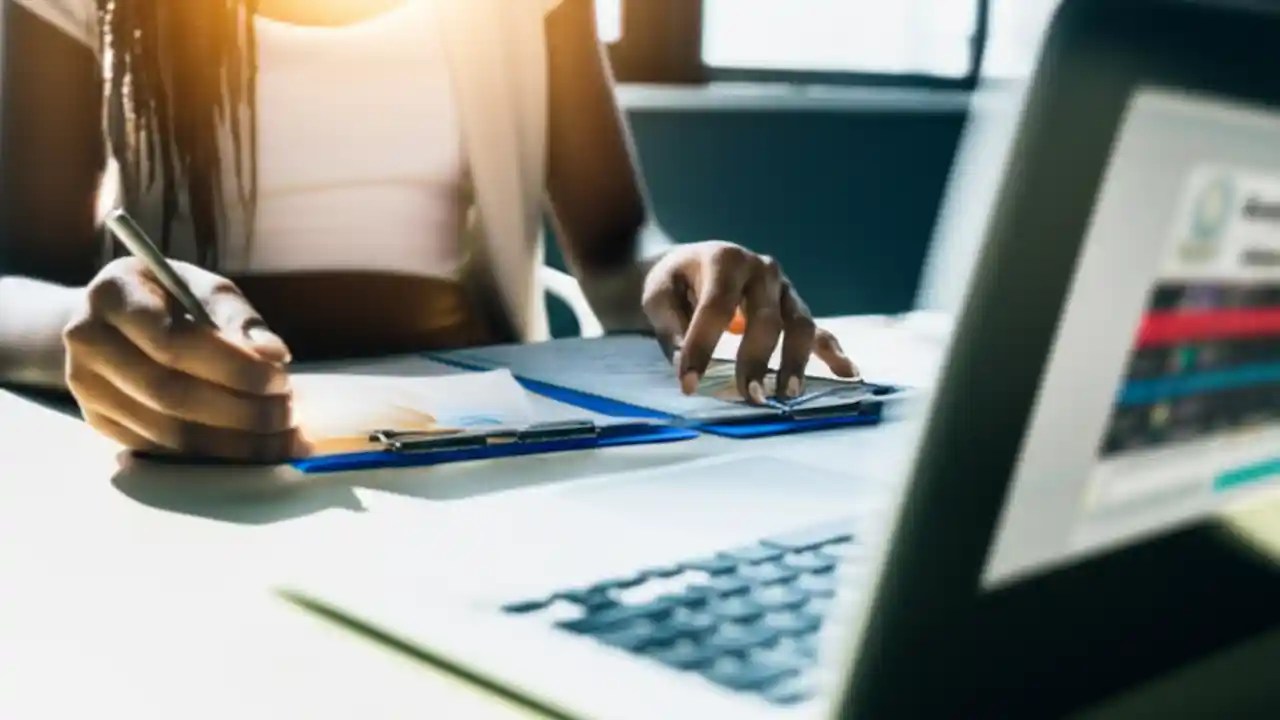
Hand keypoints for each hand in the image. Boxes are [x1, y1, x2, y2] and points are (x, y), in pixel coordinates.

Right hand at [63, 258, 304, 462]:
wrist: (113, 321)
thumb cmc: (171, 299)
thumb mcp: (204, 289)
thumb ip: (238, 319)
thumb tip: (274, 354)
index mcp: (113, 296)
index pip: (174, 342)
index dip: (232, 367)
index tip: (280, 378)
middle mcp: (88, 342)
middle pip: (169, 392)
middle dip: (239, 411)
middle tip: (288, 416)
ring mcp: (87, 387)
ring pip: (166, 431)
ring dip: (233, 443)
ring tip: (282, 440)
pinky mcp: (100, 422)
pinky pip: (161, 450)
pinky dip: (212, 455)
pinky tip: (253, 451)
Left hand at [641, 241, 857, 402]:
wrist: (693, 265)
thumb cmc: (676, 282)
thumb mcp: (659, 293)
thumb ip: (669, 324)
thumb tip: (685, 358)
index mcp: (725, 260)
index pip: (716, 307)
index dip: (703, 346)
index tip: (688, 384)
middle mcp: (761, 269)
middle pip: (766, 318)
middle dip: (757, 360)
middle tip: (749, 396)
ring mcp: (783, 288)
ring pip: (800, 323)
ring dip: (795, 360)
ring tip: (787, 393)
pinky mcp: (794, 307)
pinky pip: (818, 331)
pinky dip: (834, 353)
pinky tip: (848, 374)